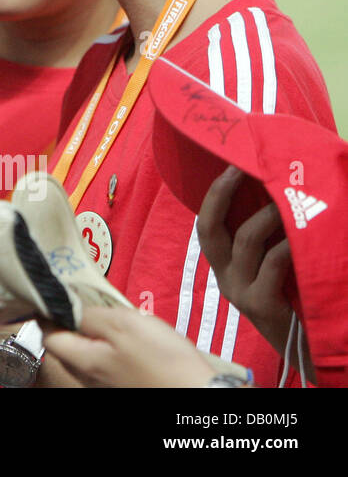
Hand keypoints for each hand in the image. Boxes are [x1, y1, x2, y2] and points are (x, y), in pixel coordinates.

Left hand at [43, 307, 218, 386]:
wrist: (200, 394)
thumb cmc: (162, 360)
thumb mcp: (123, 325)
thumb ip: (88, 315)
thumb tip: (61, 305)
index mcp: (81, 362)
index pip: (47, 334)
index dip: (48, 310)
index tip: (56, 292)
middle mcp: (87, 378)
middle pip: (65, 344)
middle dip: (71, 320)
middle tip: (86, 299)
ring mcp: (104, 385)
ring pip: (86, 353)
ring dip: (92, 333)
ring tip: (110, 316)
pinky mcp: (123, 386)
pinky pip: (105, 362)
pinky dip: (109, 346)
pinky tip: (128, 338)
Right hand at [196, 165, 293, 354]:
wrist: (307, 349)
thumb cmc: (296, 301)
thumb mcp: (270, 270)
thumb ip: (264, 244)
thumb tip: (272, 196)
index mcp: (224, 267)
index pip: (206, 224)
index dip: (215, 193)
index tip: (231, 164)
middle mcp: (224, 277)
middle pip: (209, 227)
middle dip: (222, 192)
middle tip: (242, 168)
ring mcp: (239, 291)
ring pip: (245, 239)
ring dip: (268, 215)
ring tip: (288, 204)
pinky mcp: (259, 304)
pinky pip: (272, 261)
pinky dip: (287, 243)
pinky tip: (301, 237)